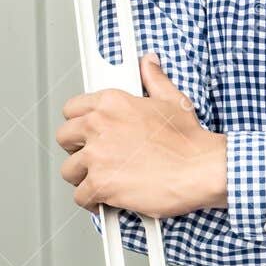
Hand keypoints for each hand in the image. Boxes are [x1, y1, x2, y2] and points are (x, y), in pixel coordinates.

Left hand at [55, 54, 227, 215]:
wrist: (201, 169)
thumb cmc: (190, 141)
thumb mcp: (172, 100)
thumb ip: (154, 79)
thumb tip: (149, 63)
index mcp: (112, 103)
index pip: (72, 109)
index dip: (79, 123)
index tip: (86, 133)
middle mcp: (99, 126)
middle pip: (64, 137)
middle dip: (76, 149)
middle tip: (93, 157)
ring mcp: (98, 156)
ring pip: (69, 169)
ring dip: (83, 177)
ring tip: (102, 179)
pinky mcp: (101, 184)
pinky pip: (80, 196)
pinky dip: (92, 201)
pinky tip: (106, 199)